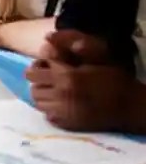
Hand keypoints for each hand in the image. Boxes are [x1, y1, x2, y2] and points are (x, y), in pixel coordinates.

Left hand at [25, 30, 145, 131]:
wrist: (128, 105)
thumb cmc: (113, 80)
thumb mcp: (93, 60)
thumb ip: (68, 52)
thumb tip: (46, 39)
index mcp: (66, 76)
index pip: (33, 73)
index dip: (37, 67)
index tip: (44, 66)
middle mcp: (60, 94)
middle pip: (33, 89)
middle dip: (38, 83)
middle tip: (48, 80)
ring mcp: (62, 111)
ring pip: (38, 103)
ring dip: (43, 96)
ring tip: (54, 92)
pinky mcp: (66, 124)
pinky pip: (47, 115)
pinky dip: (50, 110)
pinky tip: (61, 105)